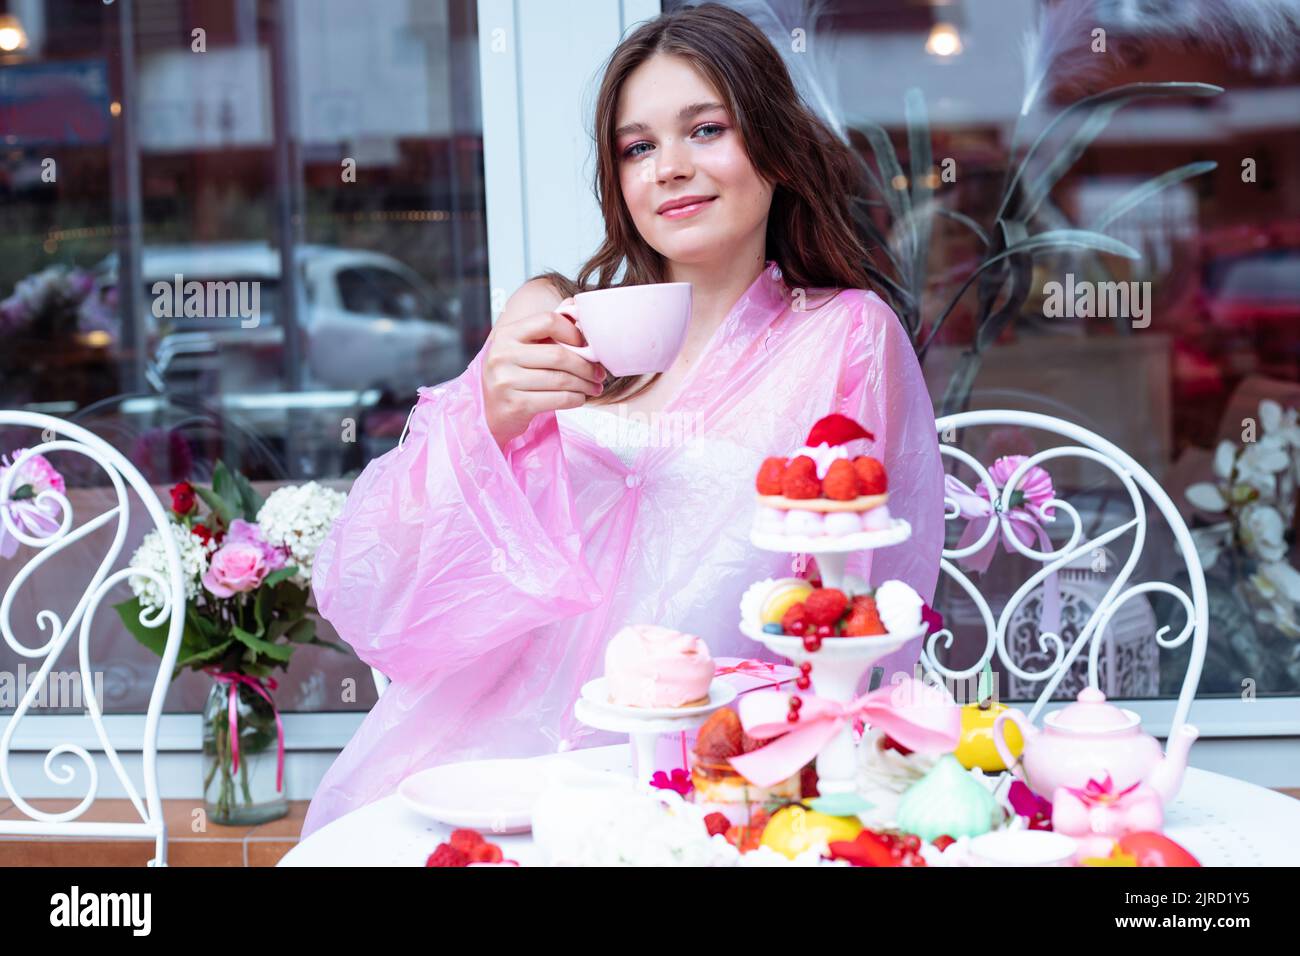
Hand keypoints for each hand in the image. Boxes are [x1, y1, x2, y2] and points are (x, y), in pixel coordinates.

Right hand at [482, 296, 606, 446]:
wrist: (490, 412)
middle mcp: (503, 355)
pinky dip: (576, 399)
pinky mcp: (515, 404)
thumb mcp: (522, 348)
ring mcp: (506, 381)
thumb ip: (546, 330)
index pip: (547, 320)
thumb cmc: (513, 375)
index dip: (573, 332)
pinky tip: (581, 398)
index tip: (586, 345)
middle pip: (559, 355)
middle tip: (600, 373)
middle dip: (586, 366)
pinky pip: (558, 399)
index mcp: (506, 334)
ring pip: (561, 380)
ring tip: (595, 387)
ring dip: (585, 384)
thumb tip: (576, 308)